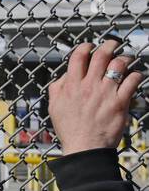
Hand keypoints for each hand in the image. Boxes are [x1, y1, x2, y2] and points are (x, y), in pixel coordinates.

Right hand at [49, 39, 141, 154]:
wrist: (85, 147)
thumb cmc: (70, 129)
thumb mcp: (54, 106)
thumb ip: (57, 88)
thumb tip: (64, 76)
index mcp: (72, 85)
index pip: (78, 56)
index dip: (85, 47)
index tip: (90, 46)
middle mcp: (89, 86)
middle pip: (101, 55)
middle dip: (109, 45)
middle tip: (112, 44)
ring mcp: (106, 93)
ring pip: (118, 65)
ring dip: (124, 58)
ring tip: (126, 59)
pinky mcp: (120, 102)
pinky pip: (132, 81)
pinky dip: (136, 75)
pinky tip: (136, 76)